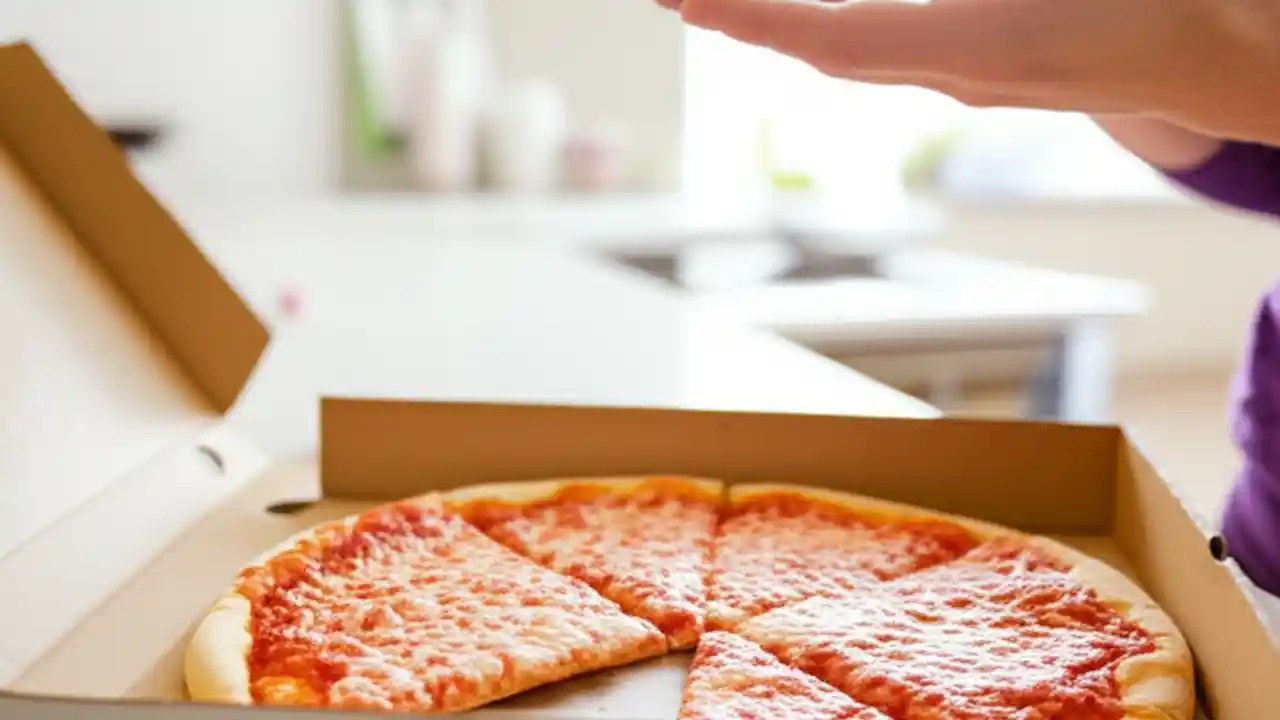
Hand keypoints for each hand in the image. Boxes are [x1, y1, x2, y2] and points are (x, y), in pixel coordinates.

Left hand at [666, 0, 1279, 145]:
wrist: (1220, 57)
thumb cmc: (1162, 2)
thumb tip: (882, 19)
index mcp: (981, 47)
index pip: (840, 38)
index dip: (760, 17)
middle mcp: (957, 73)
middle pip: (823, 48)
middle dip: (744, 15)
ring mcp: (961, 76)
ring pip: (843, 50)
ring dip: (773, 20)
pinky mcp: (971, 66)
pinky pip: (874, 44)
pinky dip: (817, 22)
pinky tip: (786, 9)